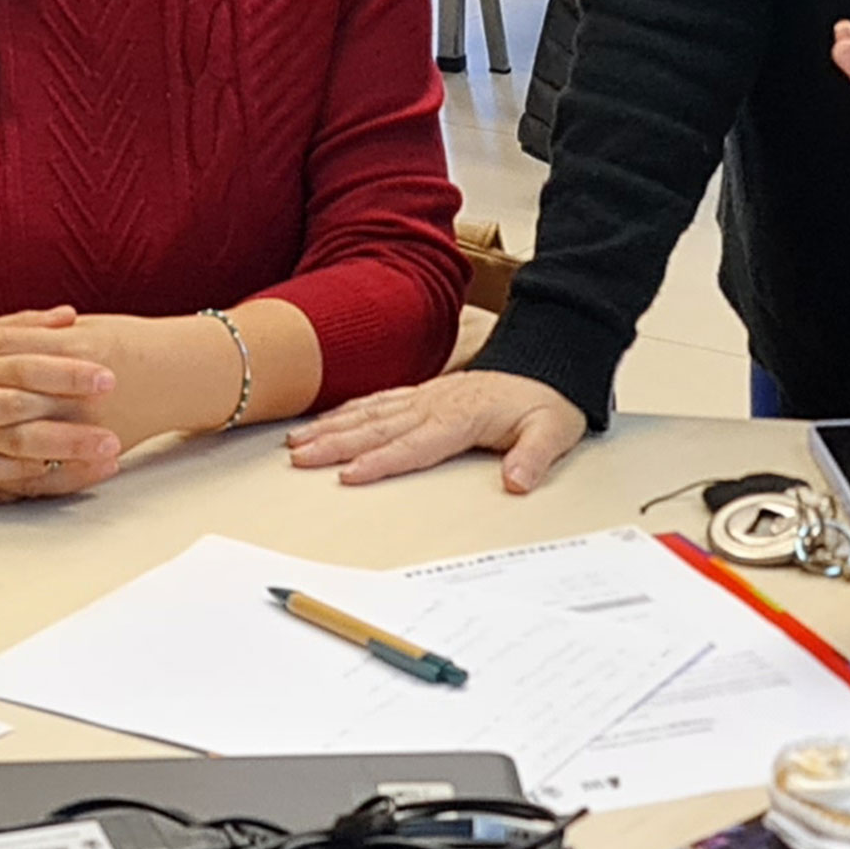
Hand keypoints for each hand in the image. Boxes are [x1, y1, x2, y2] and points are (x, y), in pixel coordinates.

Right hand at [0, 309, 127, 509]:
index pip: (25, 367)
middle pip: (25, 417)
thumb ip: (20, 327)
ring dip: (64, 460)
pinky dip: (34, 485)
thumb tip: (70, 314)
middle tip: (115, 431)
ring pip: (15, 457)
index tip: (108, 375)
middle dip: (71, 427)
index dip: (67, 372)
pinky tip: (73, 480)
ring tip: (108, 460)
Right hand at [285, 370, 585, 493]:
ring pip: (370, 412)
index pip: (414, 444)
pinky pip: (378, 400)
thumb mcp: (553, 430)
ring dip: (331, 427)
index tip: (348, 476)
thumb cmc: (548, 402)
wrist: (549, 366)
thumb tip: (517, 483)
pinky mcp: (423, 394)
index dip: (381, 461)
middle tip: (299, 458)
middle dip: (335, 443)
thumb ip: (533, 457)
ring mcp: (426, 396)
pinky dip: (348, 410)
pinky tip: (326, 420)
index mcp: (462, 416)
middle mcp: (436, 404)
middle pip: (379, 427)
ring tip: (296, 442)